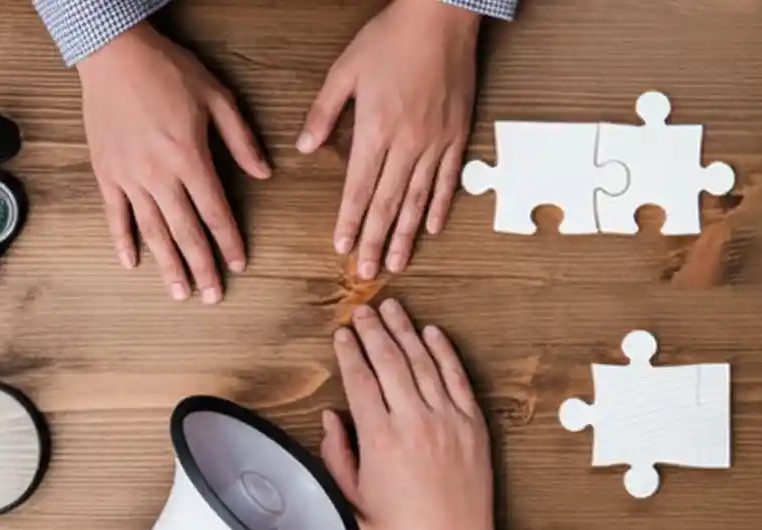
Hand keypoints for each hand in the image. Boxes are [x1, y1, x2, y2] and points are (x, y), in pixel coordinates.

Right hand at [78, 23, 271, 303]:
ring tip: (179, 293)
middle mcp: (159, 175)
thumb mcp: (217, 97)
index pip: (215, 211)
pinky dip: (123, 241)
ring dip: (167, 265)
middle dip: (202, 267)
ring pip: (152, 231)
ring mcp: (129, 177)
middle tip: (213, 296)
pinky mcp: (106, 173)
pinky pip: (116, 216)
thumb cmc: (168, 71)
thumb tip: (264, 173)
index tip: (240, 265)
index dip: (229, 241)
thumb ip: (241, 139)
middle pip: (185, 231)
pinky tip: (132, 264)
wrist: (114, 54)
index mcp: (190, 157)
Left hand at [297, 0, 479, 278]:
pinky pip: (448, 180)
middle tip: (366, 272)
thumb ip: (323, 113)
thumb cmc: (390, 39)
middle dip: (373, 240)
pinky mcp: (457, 135)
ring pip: (418, 199)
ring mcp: (435, 142)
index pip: (358, 188)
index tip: (341, 248)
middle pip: (387, 203)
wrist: (441, 17)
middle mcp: (407, 143)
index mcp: (375, 130)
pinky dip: (440, 207)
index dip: (349, 220)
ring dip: (405, 235)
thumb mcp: (344, 71)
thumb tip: (304, 147)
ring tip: (396, 262)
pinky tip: (432, 229)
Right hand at [321, 299, 516, 529]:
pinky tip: (431, 333)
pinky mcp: (473, 424)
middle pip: (389, 360)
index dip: (349, 351)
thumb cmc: (401, 529)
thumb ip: (336, 454)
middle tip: (363, 310)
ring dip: (405, 330)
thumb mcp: (352, 498)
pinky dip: (443, 351)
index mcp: (379, 439)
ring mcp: (447, 420)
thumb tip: (331, 416)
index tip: (341, 333)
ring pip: (422, 361)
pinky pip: (456, 378)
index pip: (359, 379)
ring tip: (392, 309)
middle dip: (373, 330)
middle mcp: (414, 422)